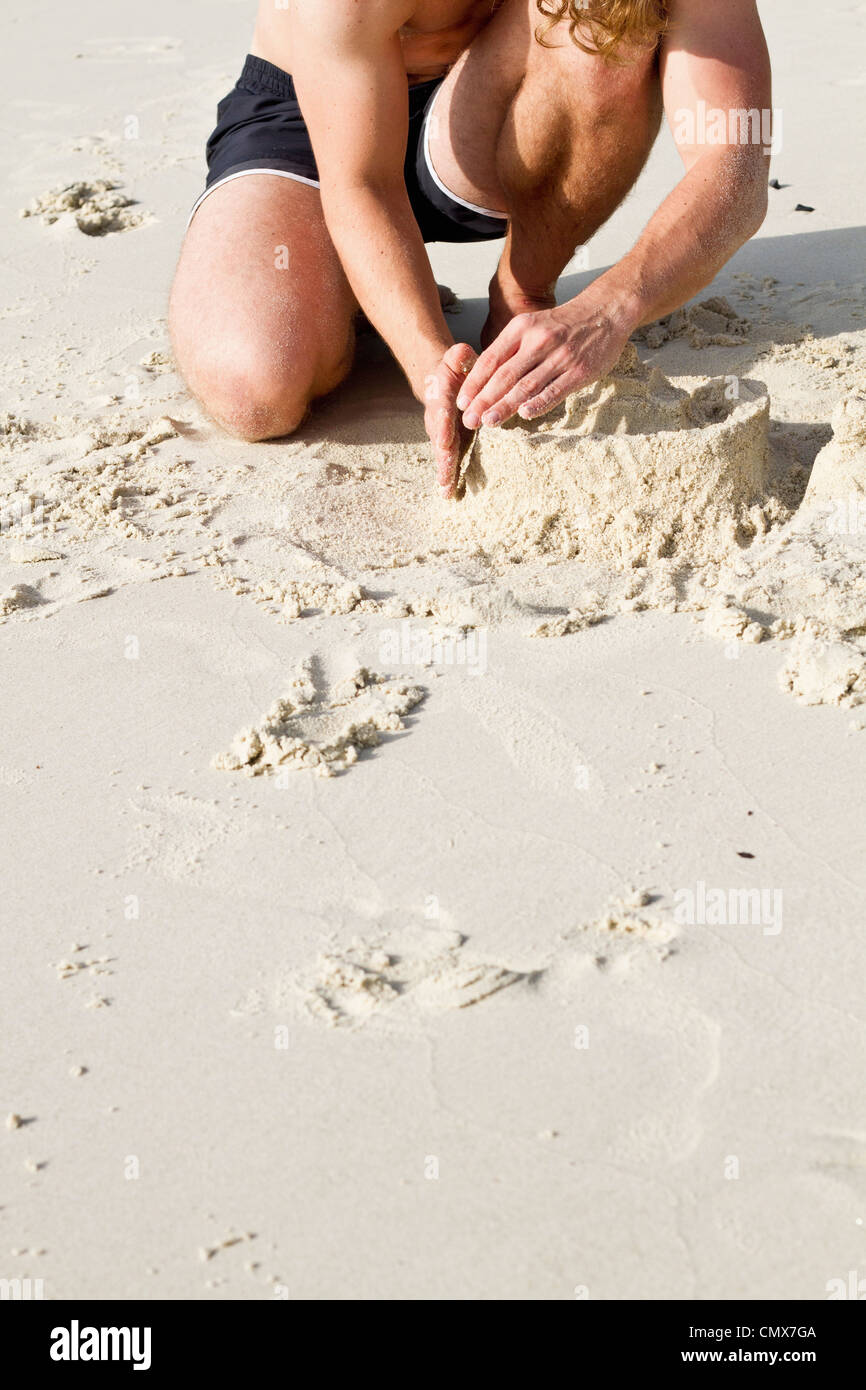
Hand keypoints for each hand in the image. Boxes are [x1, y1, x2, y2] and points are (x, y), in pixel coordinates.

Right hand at [423, 341, 477, 498]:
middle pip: (439, 439)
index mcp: (440, 396)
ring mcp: (441, 433)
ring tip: (446, 490)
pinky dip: (448, 478)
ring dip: (444, 473)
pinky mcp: (448, 444)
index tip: (445, 440)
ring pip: (442, 454)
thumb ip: (459, 355)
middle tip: (446, 474)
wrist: (442, 381)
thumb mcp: (457, 356)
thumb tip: (462, 352)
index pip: (441, 411)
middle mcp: (437, 418)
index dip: (442, 426)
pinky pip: (448, 461)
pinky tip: (449, 495)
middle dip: (443, 457)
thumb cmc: (455, 368)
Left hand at [457, 291, 632, 430]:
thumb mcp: (532, 325)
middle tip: (469, 420)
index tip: (462, 402)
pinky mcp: (579, 371)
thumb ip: (510, 348)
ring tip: (489, 422)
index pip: (490, 360)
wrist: (604, 312)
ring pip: (526, 386)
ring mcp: (560, 356)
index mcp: (521, 328)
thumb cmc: (563, 324)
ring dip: (505, 406)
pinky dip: (539, 403)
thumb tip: (483, 378)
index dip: (474, 383)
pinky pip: (555, 390)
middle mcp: (538, 341)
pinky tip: (524, 414)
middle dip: (483, 400)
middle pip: (504, 376)